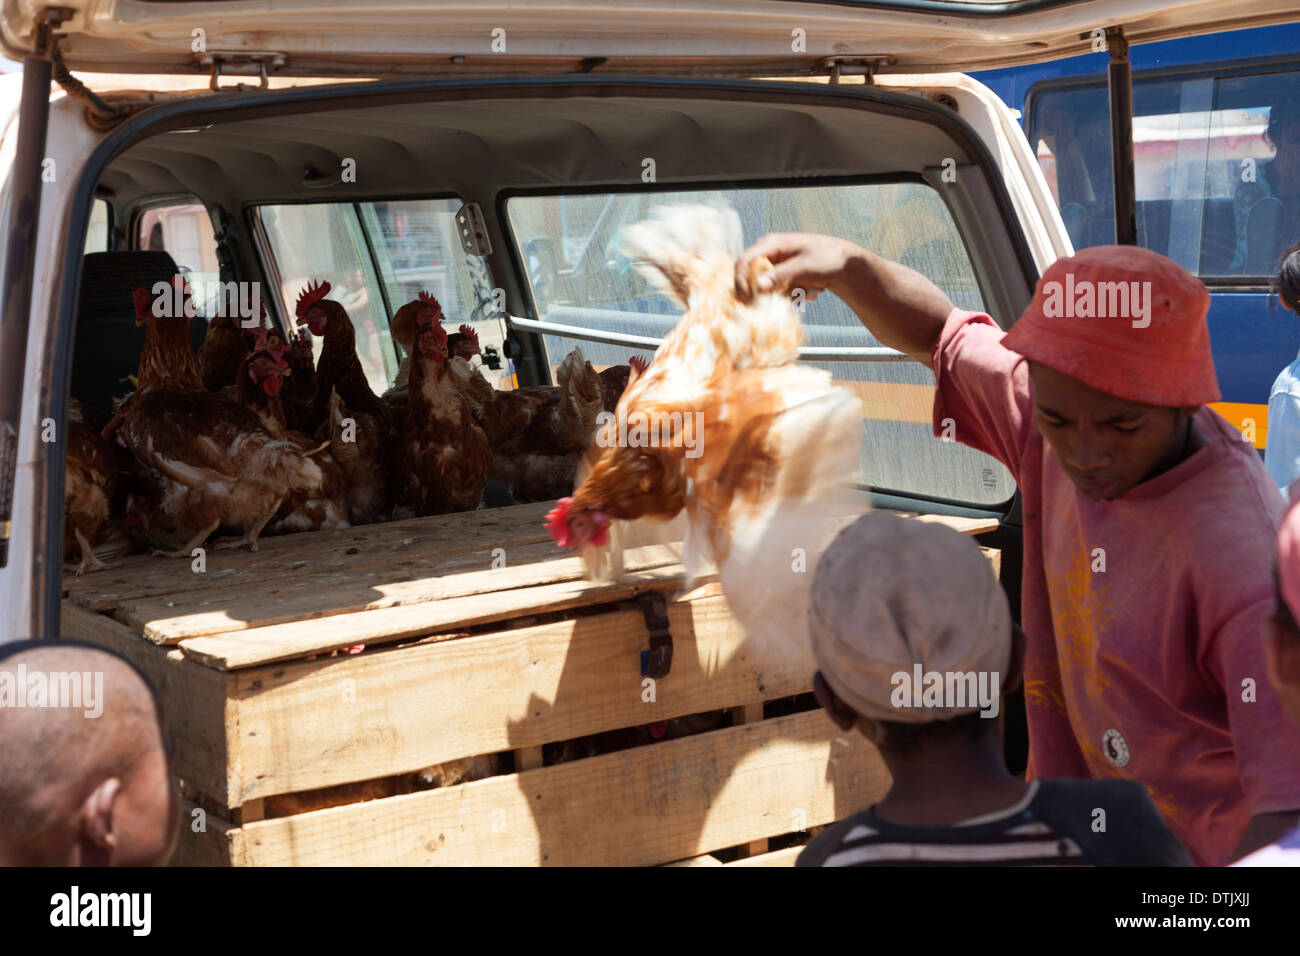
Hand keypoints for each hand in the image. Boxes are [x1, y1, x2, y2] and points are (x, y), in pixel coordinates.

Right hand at [734, 233, 859, 303]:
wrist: (846, 264)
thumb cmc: (827, 258)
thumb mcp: (804, 267)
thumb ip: (780, 275)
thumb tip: (757, 286)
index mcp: (771, 244)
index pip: (744, 261)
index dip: (741, 281)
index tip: (747, 300)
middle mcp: (769, 253)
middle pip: (752, 277)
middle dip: (769, 292)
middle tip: (784, 300)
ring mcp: (776, 266)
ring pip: (768, 288)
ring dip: (788, 294)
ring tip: (809, 289)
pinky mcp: (784, 277)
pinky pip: (779, 292)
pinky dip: (795, 295)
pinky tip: (812, 289)